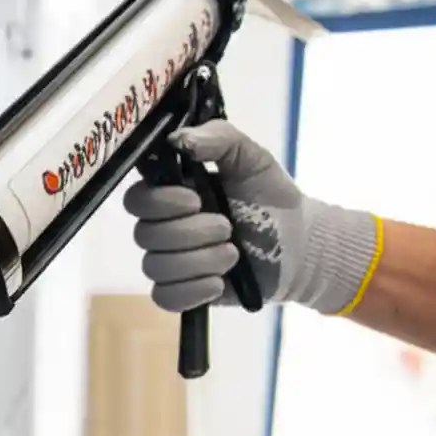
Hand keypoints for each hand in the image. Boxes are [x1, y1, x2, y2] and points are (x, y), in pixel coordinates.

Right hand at [122, 120, 377, 314]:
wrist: (299, 243)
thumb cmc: (269, 197)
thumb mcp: (251, 157)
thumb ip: (218, 138)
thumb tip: (178, 139)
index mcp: (170, 194)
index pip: (136, 199)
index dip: (159, 203)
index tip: (195, 199)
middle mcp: (162, 228)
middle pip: (145, 236)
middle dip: (190, 232)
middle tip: (227, 227)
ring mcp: (170, 262)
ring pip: (156, 266)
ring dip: (199, 260)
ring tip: (233, 254)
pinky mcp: (182, 292)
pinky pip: (165, 297)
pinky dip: (192, 290)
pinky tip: (219, 281)